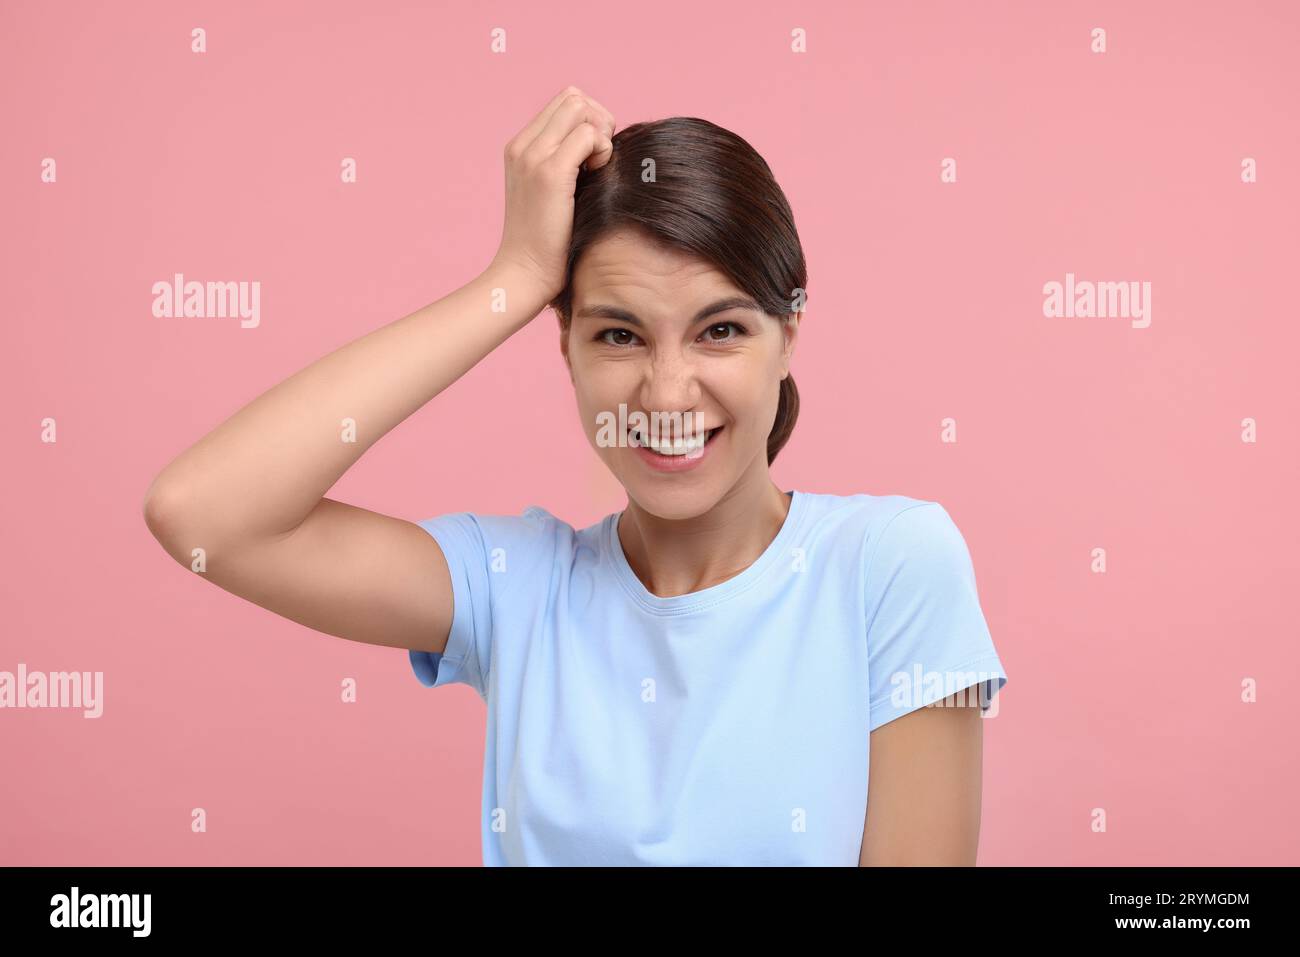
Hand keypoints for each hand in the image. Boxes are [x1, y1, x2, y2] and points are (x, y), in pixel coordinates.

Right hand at [488, 86, 614, 303]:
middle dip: (598, 122)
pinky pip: (588, 134)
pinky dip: (602, 150)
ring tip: (597, 169)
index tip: (592, 159)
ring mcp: (533, 156)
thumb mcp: (553, 194)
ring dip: (600, 133)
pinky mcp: (549, 173)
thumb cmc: (546, 244)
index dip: (588, 123)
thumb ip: (568, 164)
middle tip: (600, 161)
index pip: (564, 103)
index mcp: (520, 147)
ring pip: (580, 107)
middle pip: (573, 97)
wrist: (524, 274)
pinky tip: (598, 176)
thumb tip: (601, 146)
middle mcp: (522, 145)